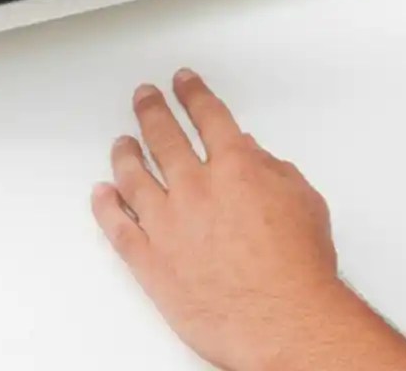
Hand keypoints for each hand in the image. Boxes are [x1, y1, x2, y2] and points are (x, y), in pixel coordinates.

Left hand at [92, 70, 405, 370]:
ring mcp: (167, 223)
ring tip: (121, 143)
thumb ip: (273, 172)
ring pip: (133, 176)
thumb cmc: (298, 272)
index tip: (183, 82)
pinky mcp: (149, 260)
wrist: (282, 322)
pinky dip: (105, 206)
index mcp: (236, 168)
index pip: (209, 117)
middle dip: (152, 111)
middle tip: (144, 97)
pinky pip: (117, 226)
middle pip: (164, 137)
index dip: (194, 95)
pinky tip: (101, 194)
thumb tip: (252, 155)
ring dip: (125, 154)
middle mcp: (195, 188)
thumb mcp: (304, 203)